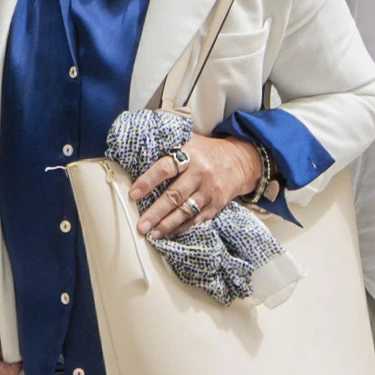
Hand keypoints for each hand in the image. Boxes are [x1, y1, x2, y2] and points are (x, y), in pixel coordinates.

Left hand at [123, 130, 273, 237]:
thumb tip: (138, 154)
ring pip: (186, 210)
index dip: (148, 181)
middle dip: (156, 212)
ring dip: (167, 224)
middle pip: (175, 195)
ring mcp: (210, 190)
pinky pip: (198, 219)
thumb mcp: (190, 141)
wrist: (241, 160)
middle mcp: (200, 173)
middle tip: (141, 225)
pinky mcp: (217, 203)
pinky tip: (170, 233)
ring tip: (152, 234)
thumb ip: (169, 147)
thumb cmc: (207, 151)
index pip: (165, 168)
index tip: (133, 194)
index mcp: (190, 154)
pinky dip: (183, 227)